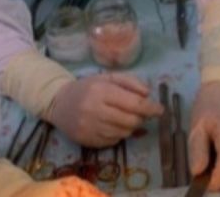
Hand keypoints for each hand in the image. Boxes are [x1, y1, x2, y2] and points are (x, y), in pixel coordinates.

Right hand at [45, 73, 163, 146]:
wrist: (59, 103)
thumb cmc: (87, 87)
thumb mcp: (106, 77)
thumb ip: (129, 81)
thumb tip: (148, 93)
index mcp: (101, 91)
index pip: (133, 103)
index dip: (150, 108)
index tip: (160, 110)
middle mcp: (95, 110)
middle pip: (131, 120)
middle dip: (141, 117)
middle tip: (140, 113)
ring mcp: (90, 128)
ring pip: (124, 133)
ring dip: (130, 126)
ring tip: (123, 117)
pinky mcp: (88, 141)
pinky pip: (114, 141)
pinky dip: (118, 134)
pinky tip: (111, 125)